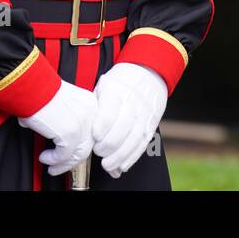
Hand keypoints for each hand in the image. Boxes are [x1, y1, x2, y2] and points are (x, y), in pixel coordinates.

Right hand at [17, 79, 97, 176]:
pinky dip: (53, 159)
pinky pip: (64, 155)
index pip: (92, 132)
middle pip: (87, 145)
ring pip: (79, 154)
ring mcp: (82, 124)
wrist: (32, 86)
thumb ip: (66, 119)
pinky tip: (44, 157)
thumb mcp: (62, 103)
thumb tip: (57, 138)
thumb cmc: (40, 91)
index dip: (80, 147)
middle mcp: (91, 114)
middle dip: (72, 160)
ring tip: (51, 165)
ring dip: (63, 164)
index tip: (69, 154)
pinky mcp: (70, 133)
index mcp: (90, 105)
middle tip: (58, 166)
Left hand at [91, 63, 167, 177]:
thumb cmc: (119, 83)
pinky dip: (133, 157)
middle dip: (109, 144)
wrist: (147, 72)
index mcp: (116, 89)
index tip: (94, 136)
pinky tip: (123, 165)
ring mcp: (144, 113)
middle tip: (98, 151)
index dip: (102, 126)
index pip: (110, 110)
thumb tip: (86, 135)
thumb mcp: (103, 86)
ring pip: (134, 138)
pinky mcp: (151, 123)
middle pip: (123, 127)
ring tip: (108, 165)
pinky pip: (143, 143)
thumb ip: (95, 108)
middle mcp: (133, 101)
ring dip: (120, 155)